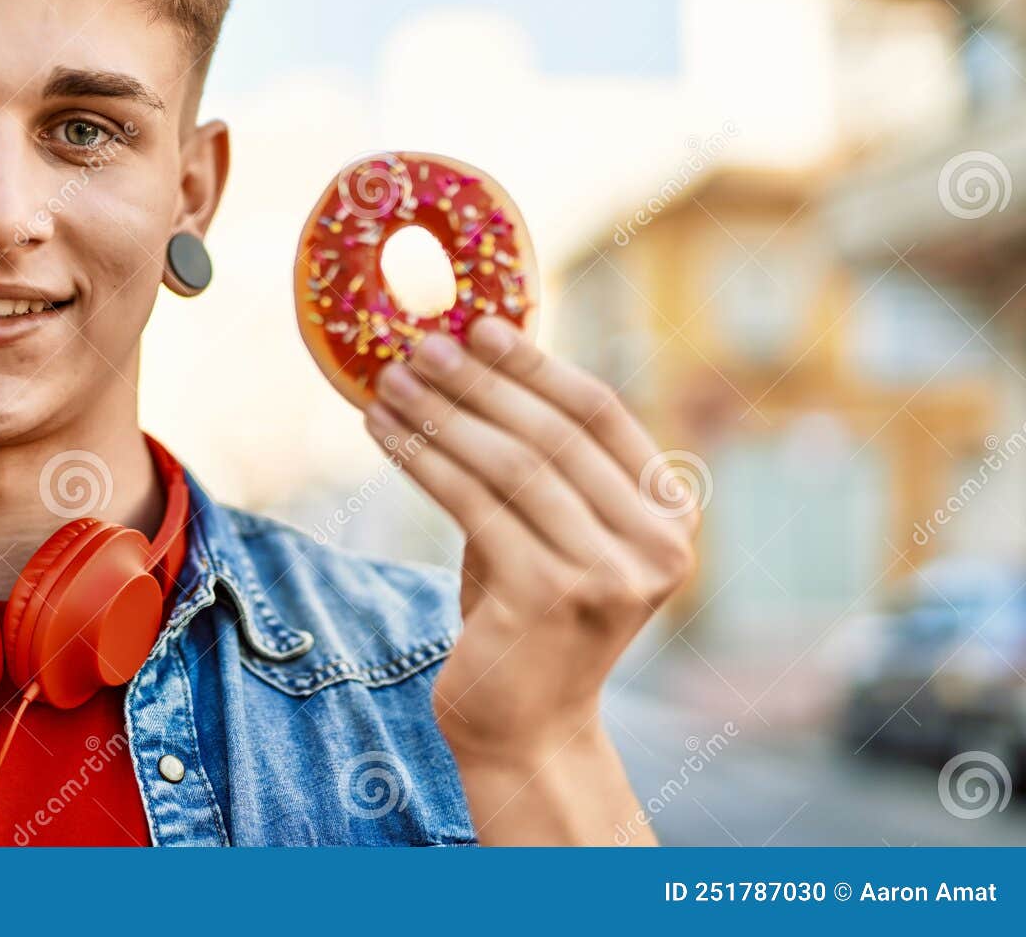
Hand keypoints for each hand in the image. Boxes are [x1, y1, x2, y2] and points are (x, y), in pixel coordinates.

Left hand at [363, 315, 698, 839]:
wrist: (528, 730)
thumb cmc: (530, 615)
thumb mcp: (555, 531)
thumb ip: (542, 462)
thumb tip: (472, 358)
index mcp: (672, 516)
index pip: (600, 414)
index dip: (536, 364)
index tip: (478, 325)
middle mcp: (655, 545)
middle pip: (552, 434)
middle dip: (477, 382)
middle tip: (418, 346)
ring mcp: (607, 574)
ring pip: (509, 466)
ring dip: (440, 416)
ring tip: (387, 382)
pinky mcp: (548, 597)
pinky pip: (473, 506)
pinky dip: (422, 461)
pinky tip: (383, 435)